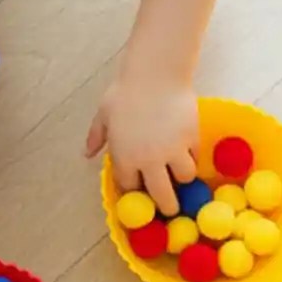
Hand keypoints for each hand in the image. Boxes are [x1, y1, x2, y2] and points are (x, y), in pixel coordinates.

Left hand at [86, 75, 198, 216]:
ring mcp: (173, 151)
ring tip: (180, 173)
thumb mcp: (104, 114)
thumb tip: (87, 153)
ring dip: (182, 178)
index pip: (130, 186)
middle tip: (171, 208)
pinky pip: (194, 157)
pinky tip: (187, 151)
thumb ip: (96, 136)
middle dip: (167, 206)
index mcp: (125, 157)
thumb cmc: (126, 92)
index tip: (139, 188)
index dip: (135, 188)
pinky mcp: (192, 140)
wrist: (156, 74)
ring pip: (184, 177)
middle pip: (163, 196)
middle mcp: (150, 160)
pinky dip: (191, 157)